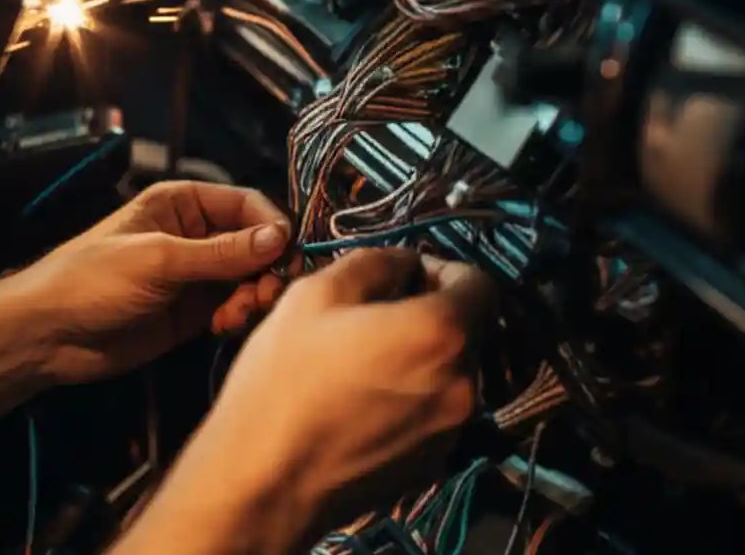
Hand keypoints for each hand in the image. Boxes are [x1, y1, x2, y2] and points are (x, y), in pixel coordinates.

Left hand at [4, 181, 290, 383]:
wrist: (48, 335)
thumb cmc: (93, 280)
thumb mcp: (159, 260)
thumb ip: (222, 252)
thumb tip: (281, 237)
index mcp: (183, 204)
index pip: (246, 205)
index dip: (272, 227)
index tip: (288, 256)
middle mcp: (196, 235)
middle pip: (255, 245)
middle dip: (265, 269)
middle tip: (263, 296)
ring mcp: (196, 276)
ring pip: (249, 279)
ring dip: (253, 297)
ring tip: (235, 317)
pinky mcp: (193, 313)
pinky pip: (233, 308)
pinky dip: (238, 317)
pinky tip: (223, 328)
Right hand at [112, 249, 495, 553]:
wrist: (265, 482)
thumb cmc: (287, 379)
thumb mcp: (318, 293)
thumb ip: (377, 263)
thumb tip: (406, 266)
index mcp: (442, 333)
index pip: (479, 284)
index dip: (444, 268)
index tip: (405, 274)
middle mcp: (464, 383)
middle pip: (466, 330)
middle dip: (427, 313)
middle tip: (371, 317)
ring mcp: (451, 430)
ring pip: (449, 372)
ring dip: (418, 357)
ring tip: (360, 363)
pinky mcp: (433, 463)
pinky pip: (433, 412)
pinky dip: (410, 397)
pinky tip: (361, 402)